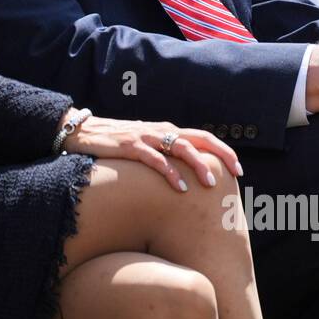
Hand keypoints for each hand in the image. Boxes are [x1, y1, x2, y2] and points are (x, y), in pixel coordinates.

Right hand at [61, 114, 242, 192]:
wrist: (81, 131)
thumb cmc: (114, 143)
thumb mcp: (143, 146)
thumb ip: (161, 154)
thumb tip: (181, 174)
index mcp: (166, 130)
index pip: (202, 137)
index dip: (223, 150)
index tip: (238, 169)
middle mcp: (159, 130)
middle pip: (199, 138)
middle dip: (221, 155)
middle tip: (236, 174)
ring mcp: (145, 137)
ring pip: (180, 146)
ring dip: (198, 165)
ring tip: (209, 184)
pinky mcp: (130, 146)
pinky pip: (155, 159)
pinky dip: (170, 173)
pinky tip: (179, 187)